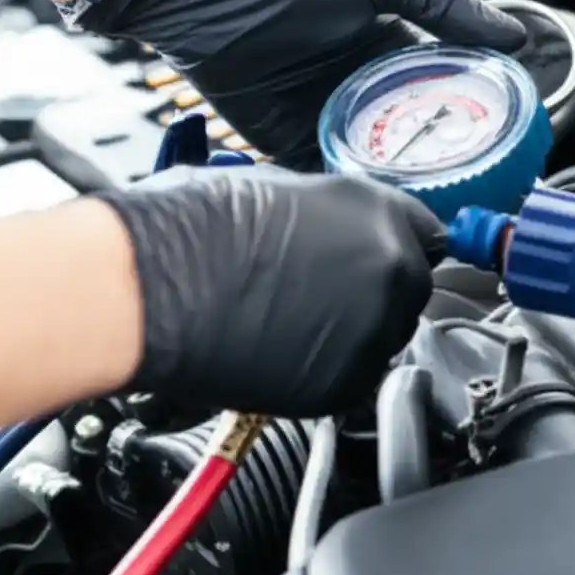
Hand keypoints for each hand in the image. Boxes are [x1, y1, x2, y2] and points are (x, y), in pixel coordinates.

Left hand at [60, 0, 525, 167]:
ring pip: (370, 164)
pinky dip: (345, 194)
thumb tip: (510, 35)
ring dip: (393, 187)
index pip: (439, 91)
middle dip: (436, 167)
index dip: (469, 120)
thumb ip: (445, 5)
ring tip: (426, 210)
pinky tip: (371, 211)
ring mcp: (322, 116)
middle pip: (408, 138)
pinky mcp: (283, 142)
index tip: (498, 147)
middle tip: (469, 194)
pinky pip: (323, 176)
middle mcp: (356, 86)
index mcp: (385, 48)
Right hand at [95, 166, 445, 416]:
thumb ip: (328, 214)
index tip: (382, 262)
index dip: (397, 248)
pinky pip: (354, 378)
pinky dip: (328, 371)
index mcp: (376, 210)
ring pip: (386, 336)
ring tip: (292, 324)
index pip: (427, 234)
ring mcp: (372, 330)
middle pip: (410, 288)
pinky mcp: (343, 384)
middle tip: (322, 296)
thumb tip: (334, 231)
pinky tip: (282, 353)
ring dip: (354, 333)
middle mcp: (388, 268)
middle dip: (376, 291)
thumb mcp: (275, 189)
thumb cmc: (186, 231)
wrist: (147, 290)